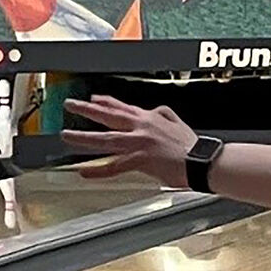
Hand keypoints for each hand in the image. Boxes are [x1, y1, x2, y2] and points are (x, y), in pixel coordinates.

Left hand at [61, 95, 195, 186]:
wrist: (203, 161)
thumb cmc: (194, 148)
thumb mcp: (178, 124)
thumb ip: (165, 116)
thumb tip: (157, 111)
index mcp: (150, 118)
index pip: (123, 107)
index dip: (106, 102)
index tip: (94, 99)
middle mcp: (142, 127)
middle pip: (108, 116)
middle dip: (86, 109)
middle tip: (70, 105)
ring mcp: (140, 142)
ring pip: (106, 139)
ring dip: (83, 137)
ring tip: (66, 136)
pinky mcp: (142, 159)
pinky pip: (115, 166)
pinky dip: (99, 170)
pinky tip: (85, 171)